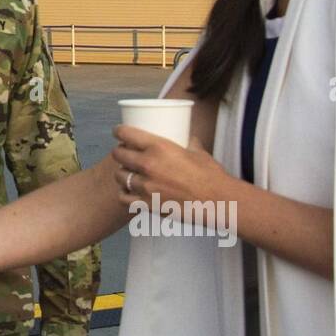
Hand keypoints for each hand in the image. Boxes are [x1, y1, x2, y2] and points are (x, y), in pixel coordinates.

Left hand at [111, 126, 230, 218]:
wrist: (218, 201)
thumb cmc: (211, 175)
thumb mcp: (197, 150)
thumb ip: (186, 142)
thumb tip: (185, 136)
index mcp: (158, 147)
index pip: (126, 134)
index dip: (119, 131)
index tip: (118, 132)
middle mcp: (147, 165)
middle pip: (118, 155)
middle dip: (119, 152)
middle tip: (124, 153)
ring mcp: (145, 186)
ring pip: (119, 176)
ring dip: (122, 173)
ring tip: (128, 173)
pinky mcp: (147, 204)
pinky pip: (124, 198)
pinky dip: (125, 194)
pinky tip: (129, 191)